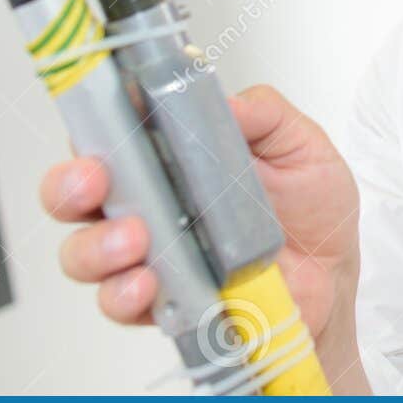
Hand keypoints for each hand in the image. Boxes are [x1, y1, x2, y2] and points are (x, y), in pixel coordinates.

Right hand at [40, 84, 368, 392]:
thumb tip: (225, 101)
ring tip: (136, 240)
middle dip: (70, 185)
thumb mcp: (301, 146)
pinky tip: (149, 285)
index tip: (99, 126)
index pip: (112, 133)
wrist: (332, 279)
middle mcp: (149, 202)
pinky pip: (119, 301)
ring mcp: (150, 254)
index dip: (92, 127)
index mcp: (173, 155)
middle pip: (76, 192)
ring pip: (84, 250)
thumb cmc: (311, 210)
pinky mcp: (160, 301)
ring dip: (97, 245)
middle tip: (95, 183)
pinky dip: (125, 294)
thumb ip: (265, 114)